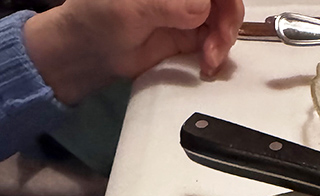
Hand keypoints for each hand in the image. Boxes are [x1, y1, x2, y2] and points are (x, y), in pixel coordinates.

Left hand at [23, 0, 244, 104]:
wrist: (90, 51)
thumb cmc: (101, 17)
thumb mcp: (133, 8)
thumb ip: (169, 6)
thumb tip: (204, 7)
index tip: (225, 12)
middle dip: (228, 20)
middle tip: (217, 45)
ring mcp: (189, 10)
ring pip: (225, 18)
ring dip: (224, 40)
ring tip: (209, 60)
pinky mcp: (190, 35)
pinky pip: (216, 40)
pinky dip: (218, 53)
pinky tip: (207, 64)